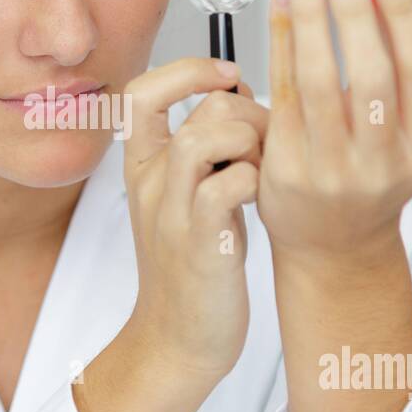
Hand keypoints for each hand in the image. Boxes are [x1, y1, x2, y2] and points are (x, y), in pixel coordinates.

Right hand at [120, 58, 268, 379]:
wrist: (178, 341)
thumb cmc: (195, 268)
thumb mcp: (190, 199)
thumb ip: (207, 151)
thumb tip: (239, 97)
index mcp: (143, 167)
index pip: (143, 90)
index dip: (188, 69)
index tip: (227, 75)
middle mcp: (151, 183)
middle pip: (199, 109)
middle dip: (250, 115)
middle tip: (267, 147)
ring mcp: (172, 212)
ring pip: (205, 137)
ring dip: (251, 145)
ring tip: (261, 174)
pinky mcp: (200, 243)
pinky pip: (227, 185)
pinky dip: (255, 181)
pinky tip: (260, 202)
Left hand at [258, 0, 411, 259]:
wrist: (334, 246)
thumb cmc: (366, 174)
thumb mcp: (401, 134)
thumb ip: (393, 73)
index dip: (403, 15)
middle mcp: (383, 163)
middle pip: (371, 76)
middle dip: (353, 15)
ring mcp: (333, 172)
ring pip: (319, 85)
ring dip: (309, 23)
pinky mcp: (288, 172)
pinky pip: (282, 97)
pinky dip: (280, 46)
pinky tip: (281, 10)